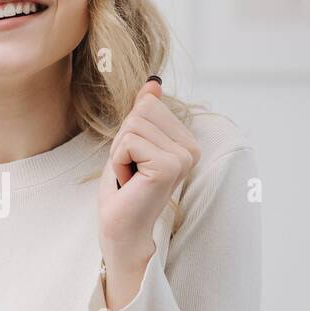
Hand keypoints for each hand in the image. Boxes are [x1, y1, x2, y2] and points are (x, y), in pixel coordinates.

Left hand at [98, 77, 201, 280]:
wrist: (121, 228)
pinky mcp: (168, 167)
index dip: (128, 133)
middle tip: (130, 170)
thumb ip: (145, 113)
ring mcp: (182, 158)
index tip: (134, 161)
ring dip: (120, 153)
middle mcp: (191, 148)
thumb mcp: (132, 143)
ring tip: (130, 177)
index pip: (148, 105)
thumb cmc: (124, 190)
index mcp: (186, 141)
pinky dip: (118, 162)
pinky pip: (128, 143)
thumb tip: (153, 82)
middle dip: (123, 140)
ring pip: (133, 126)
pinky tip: (129, 183)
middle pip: (141, 111)